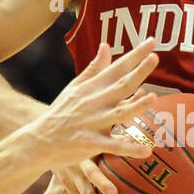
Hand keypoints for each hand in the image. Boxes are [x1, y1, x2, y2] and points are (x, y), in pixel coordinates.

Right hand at [34, 40, 157, 169]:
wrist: (39, 140)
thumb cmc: (60, 113)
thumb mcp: (75, 88)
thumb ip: (94, 69)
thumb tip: (106, 46)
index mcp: (91, 88)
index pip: (117, 68)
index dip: (135, 55)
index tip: (151, 41)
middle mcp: (94, 103)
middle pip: (120, 86)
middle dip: (138, 72)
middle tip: (155, 58)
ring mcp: (93, 123)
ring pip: (118, 114)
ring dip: (136, 106)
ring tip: (153, 98)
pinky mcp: (91, 144)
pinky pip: (113, 146)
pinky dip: (129, 149)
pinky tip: (146, 152)